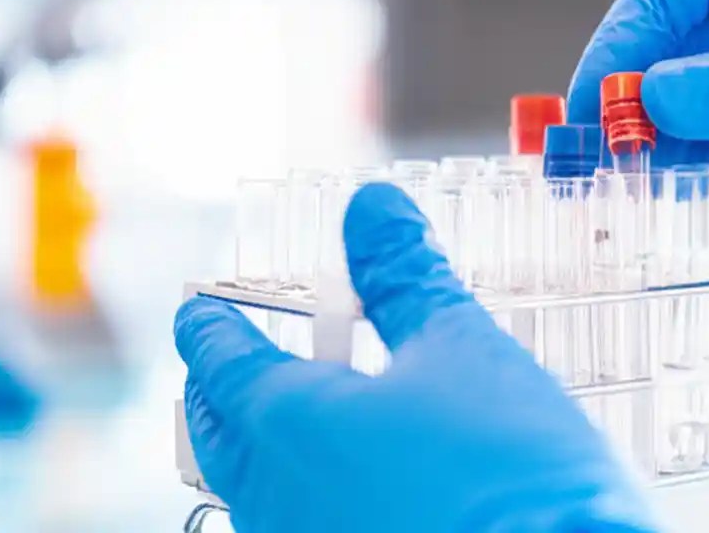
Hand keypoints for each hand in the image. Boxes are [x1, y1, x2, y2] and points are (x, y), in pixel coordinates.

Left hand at [175, 183, 656, 532]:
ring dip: (268, 445)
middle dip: (221, 390)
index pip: (220, 360)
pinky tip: (359, 484)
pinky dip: (311, 491)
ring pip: (259, 490)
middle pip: (220, 434)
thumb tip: (372, 208)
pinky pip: (303, 526)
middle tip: (229, 363)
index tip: (199, 309)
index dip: (210, 325)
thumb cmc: (509, 472)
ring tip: (303, 416)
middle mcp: (274, 499)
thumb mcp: (462, 349)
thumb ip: (407, 277)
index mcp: (285, 425)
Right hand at [569, 0, 708, 249]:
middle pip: (687, 35)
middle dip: (634, 81)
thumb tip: (653, 98)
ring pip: (698, 91)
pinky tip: (655, 179)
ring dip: (651, 126)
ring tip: (604, 166)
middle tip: (587, 132)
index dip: (640, 23)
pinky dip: (689, 158)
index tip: (602, 77)